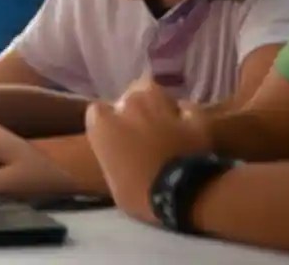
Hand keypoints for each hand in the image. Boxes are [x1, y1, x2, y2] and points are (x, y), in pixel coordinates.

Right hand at [87, 77, 210, 223]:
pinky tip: (186, 122)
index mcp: (104, 126)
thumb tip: (120, 156)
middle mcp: (131, 109)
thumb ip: (113, 159)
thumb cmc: (139, 195)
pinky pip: (188, 109)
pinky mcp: (193, 119)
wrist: (183, 196)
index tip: (112, 135)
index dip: (105, 122)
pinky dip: (186, 114)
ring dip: (155, 102)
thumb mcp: (113, 183)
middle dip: (132, 108)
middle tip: (137, 125)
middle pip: (127, 96)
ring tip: (159, 114)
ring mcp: (163, 111)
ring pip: (155, 91)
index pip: (96, 111)